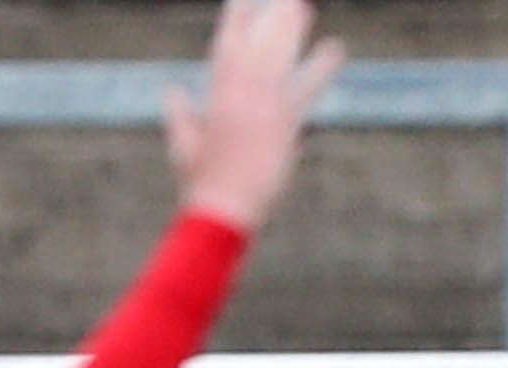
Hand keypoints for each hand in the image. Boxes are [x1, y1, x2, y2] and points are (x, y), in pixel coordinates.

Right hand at [166, 0, 343, 234]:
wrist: (223, 206)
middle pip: (258, 41)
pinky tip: (337, 48)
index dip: (237, 17)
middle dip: (272, 17)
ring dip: (293, 28)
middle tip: (287, 0)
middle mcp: (240, 89)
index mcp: (216, 91)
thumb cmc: (202, 181)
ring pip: (281, 55)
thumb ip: (180, 114)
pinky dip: (323, 66)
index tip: (244, 0)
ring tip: (305, 6)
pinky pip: (309, 86)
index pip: (227, 42)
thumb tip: (171, 91)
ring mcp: (264, 102)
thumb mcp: (184, 143)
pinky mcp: (286, 120)